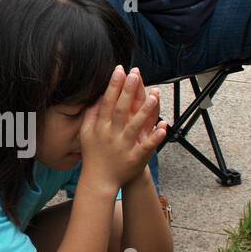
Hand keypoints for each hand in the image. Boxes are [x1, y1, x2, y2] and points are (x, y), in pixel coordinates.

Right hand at [79, 66, 166, 189]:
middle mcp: (112, 135)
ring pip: (135, 126)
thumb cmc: (93, 154)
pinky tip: (164, 126)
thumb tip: (98, 96)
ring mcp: (124, 147)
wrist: (99, 181)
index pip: (108, 102)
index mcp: (100, 127)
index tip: (120, 70)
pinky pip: (146, 147)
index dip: (114, 85)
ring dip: (145, 111)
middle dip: (128, 91)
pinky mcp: (134, 159)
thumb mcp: (86, 133)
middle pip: (121, 110)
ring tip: (154, 95)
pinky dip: (155, 137)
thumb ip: (91, 115)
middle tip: (136, 73)